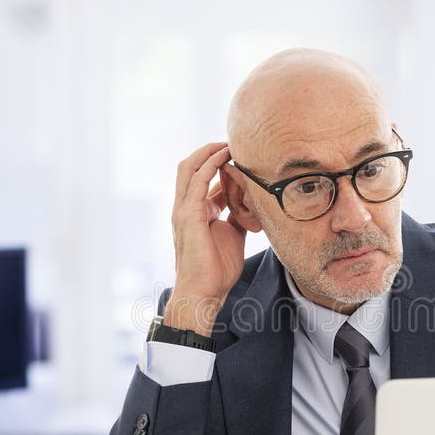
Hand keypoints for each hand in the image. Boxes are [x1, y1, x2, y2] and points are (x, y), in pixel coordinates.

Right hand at [166, 143, 246, 335]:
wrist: (204, 291)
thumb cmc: (217, 270)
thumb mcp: (233, 236)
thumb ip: (238, 217)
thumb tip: (251, 204)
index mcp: (195, 213)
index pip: (202, 180)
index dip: (219, 167)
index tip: (239, 158)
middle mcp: (185, 208)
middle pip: (189, 168)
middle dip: (208, 152)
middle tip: (232, 143)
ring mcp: (183, 210)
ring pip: (189, 168)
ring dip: (209, 152)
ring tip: (229, 143)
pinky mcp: (187, 214)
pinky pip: (197, 180)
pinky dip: (210, 164)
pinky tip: (225, 157)